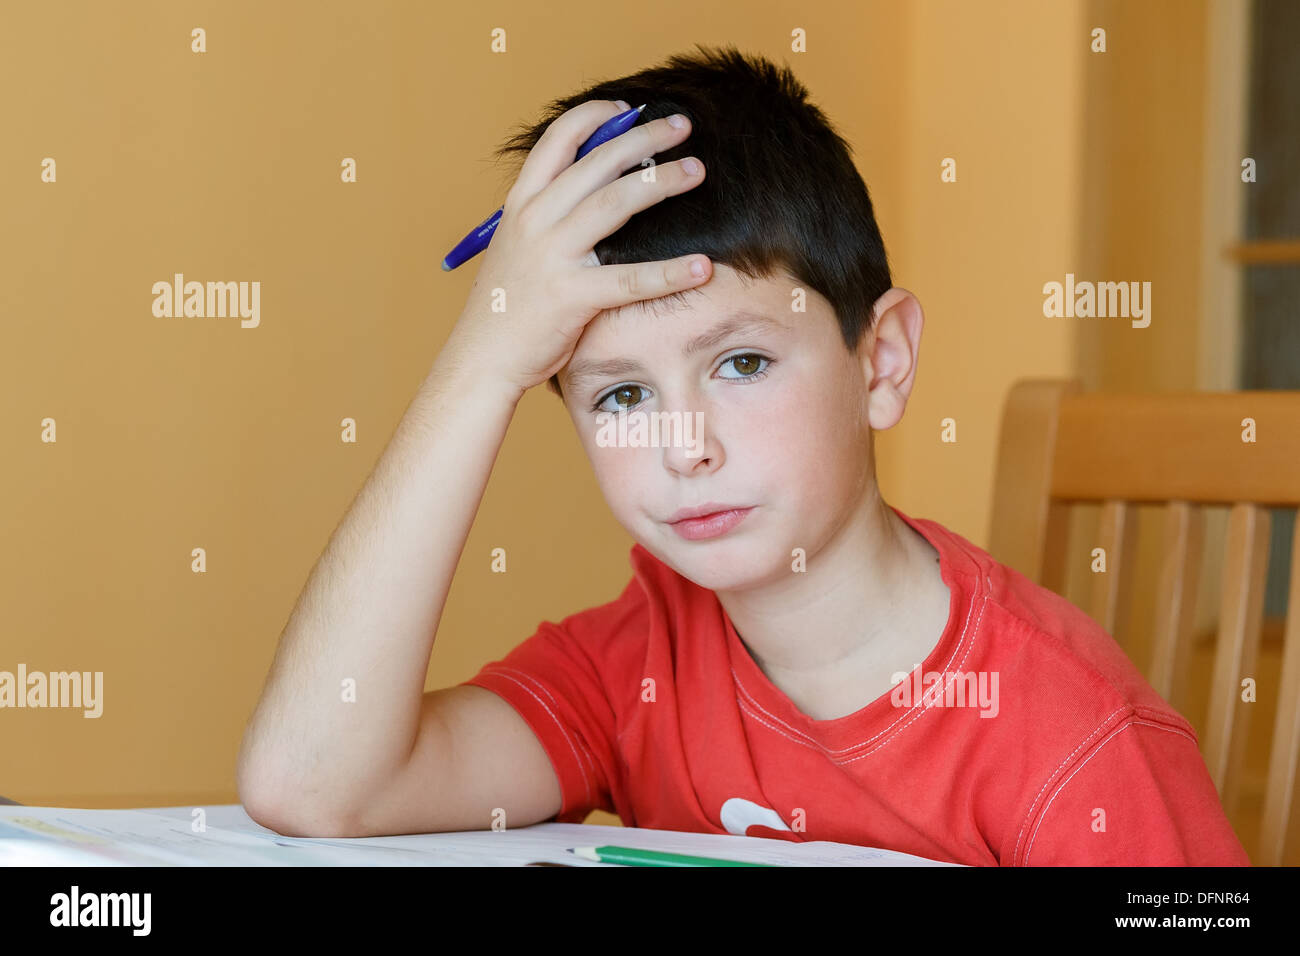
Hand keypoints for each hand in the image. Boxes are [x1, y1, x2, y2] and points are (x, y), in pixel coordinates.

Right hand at [446, 100, 710, 397]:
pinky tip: (702, 266)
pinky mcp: (572, 297)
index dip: (595, 117)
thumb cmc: (508, 305)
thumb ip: (549, 217)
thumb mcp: (518, 246)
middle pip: (597, 164)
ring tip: (696, 172)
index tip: (629, 110)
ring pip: (615, 203)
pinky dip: (670, 272)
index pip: (557, 140)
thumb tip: (594, 190)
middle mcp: (535, 221)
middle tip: (682, 127)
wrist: (482, 357)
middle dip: (644, 139)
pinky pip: (630, 280)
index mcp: (521, 204)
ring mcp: (553, 257)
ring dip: (661, 182)